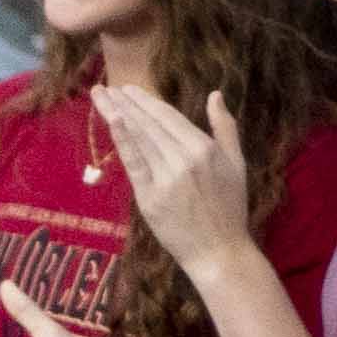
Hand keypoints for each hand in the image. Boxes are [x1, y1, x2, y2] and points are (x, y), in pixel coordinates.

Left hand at [91, 79, 257, 276]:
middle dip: (126, 103)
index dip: (146, 101)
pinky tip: (111, 121)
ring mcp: (165, 178)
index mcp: (205, 149)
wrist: (218, 249)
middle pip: (149, 125)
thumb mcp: (236, 162)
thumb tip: (215, 94)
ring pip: (138, 139)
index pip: (169, 117)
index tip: (129, 89)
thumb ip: (225, 127)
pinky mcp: (150, 197)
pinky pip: (133, 163)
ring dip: (116, 114)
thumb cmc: (229, 206)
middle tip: (106, 86)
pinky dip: (121, 140)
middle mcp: (184, 159)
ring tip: (100, 97)